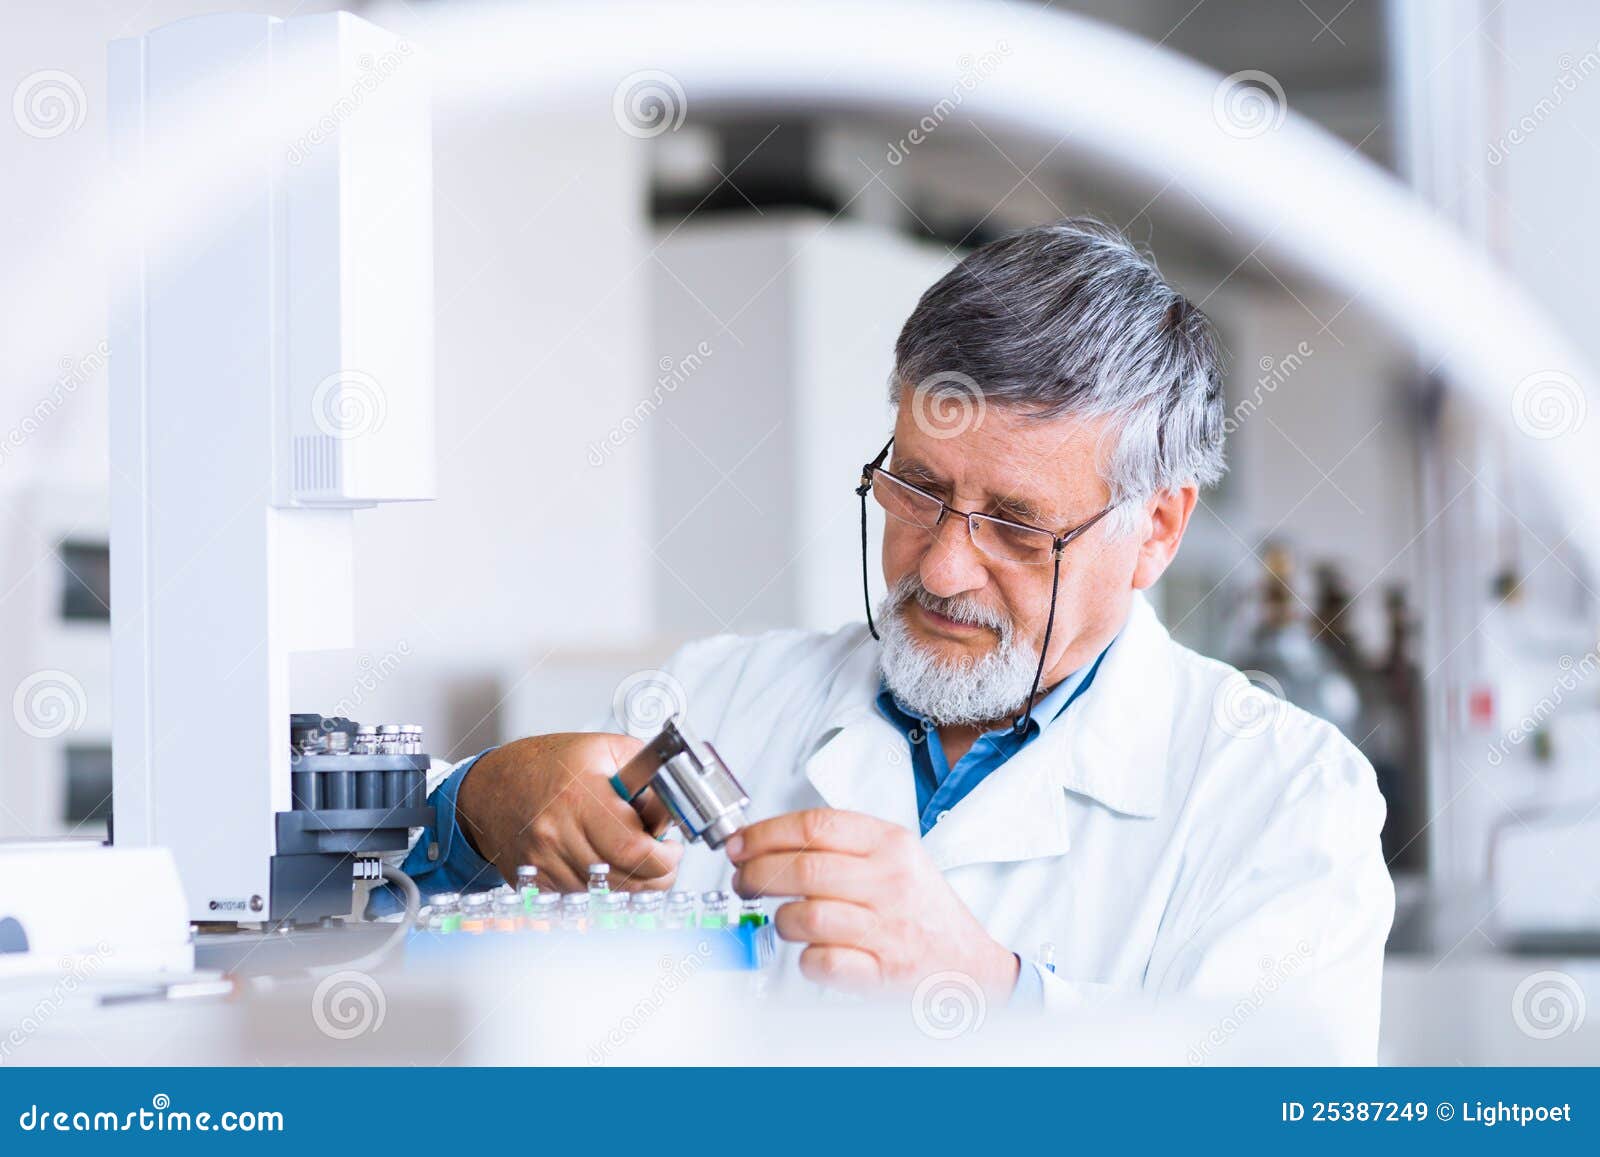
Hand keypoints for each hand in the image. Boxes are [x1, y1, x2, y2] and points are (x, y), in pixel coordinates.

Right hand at [455, 733, 681, 892]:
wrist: (490, 786)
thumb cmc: (547, 764)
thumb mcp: (606, 749)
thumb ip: (648, 776)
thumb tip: (676, 811)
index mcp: (579, 796)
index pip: (633, 849)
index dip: (663, 857)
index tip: (672, 848)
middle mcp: (556, 833)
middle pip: (623, 878)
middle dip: (655, 874)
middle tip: (663, 857)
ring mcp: (541, 862)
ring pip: (605, 894)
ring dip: (629, 882)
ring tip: (632, 856)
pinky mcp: (532, 882)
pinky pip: (580, 899)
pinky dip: (600, 888)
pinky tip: (605, 865)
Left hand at [726, 808, 1018, 999]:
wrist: (970, 968)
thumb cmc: (925, 913)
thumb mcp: (897, 860)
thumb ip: (843, 846)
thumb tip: (768, 842)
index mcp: (891, 844)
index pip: (815, 825)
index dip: (765, 833)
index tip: (740, 844)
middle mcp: (891, 882)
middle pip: (803, 867)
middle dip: (758, 874)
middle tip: (743, 881)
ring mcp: (888, 928)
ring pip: (807, 916)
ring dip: (782, 920)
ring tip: (785, 920)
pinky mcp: (883, 971)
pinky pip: (823, 962)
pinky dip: (807, 960)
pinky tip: (813, 953)